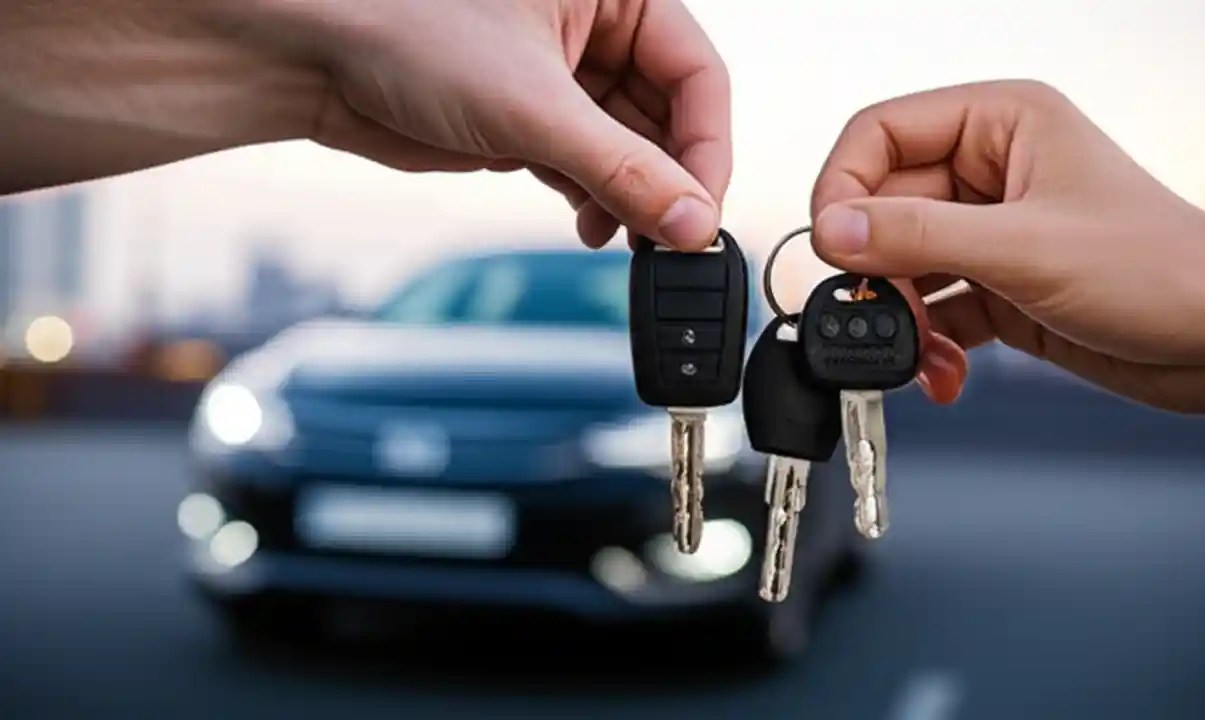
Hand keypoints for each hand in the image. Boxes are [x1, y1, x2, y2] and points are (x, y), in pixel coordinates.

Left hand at [299, 0, 729, 249]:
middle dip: (667, 182)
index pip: (697, 74)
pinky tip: (592, 229)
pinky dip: (595, 200)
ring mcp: (564, 74)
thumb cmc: (409, 30)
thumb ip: (623, 168)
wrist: (312, 57)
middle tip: (669, 241)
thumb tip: (692, 221)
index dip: (707, 149)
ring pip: (629, 147)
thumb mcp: (534, 105)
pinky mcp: (530, 115)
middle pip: (668, 117)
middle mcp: (596, 26)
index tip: (701, 213)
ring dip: (631, 199)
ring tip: (627, 240)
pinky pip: (587, 164)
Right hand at [809, 80, 1204, 415]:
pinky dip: (929, 346)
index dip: (844, 186)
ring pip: (902, 266)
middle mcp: (989, 173)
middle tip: (875, 313)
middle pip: (883, 208)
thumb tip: (832, 230)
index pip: (881, 133)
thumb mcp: (1025, 248)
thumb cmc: (1163, 270)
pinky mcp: (999, 288)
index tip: (831, 244)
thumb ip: (917, 237)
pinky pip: (933, 310)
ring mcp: (992, 233)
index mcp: (1000, 124)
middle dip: (875, 270)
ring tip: (917, 352)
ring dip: (899, 317)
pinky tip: (943, 373)